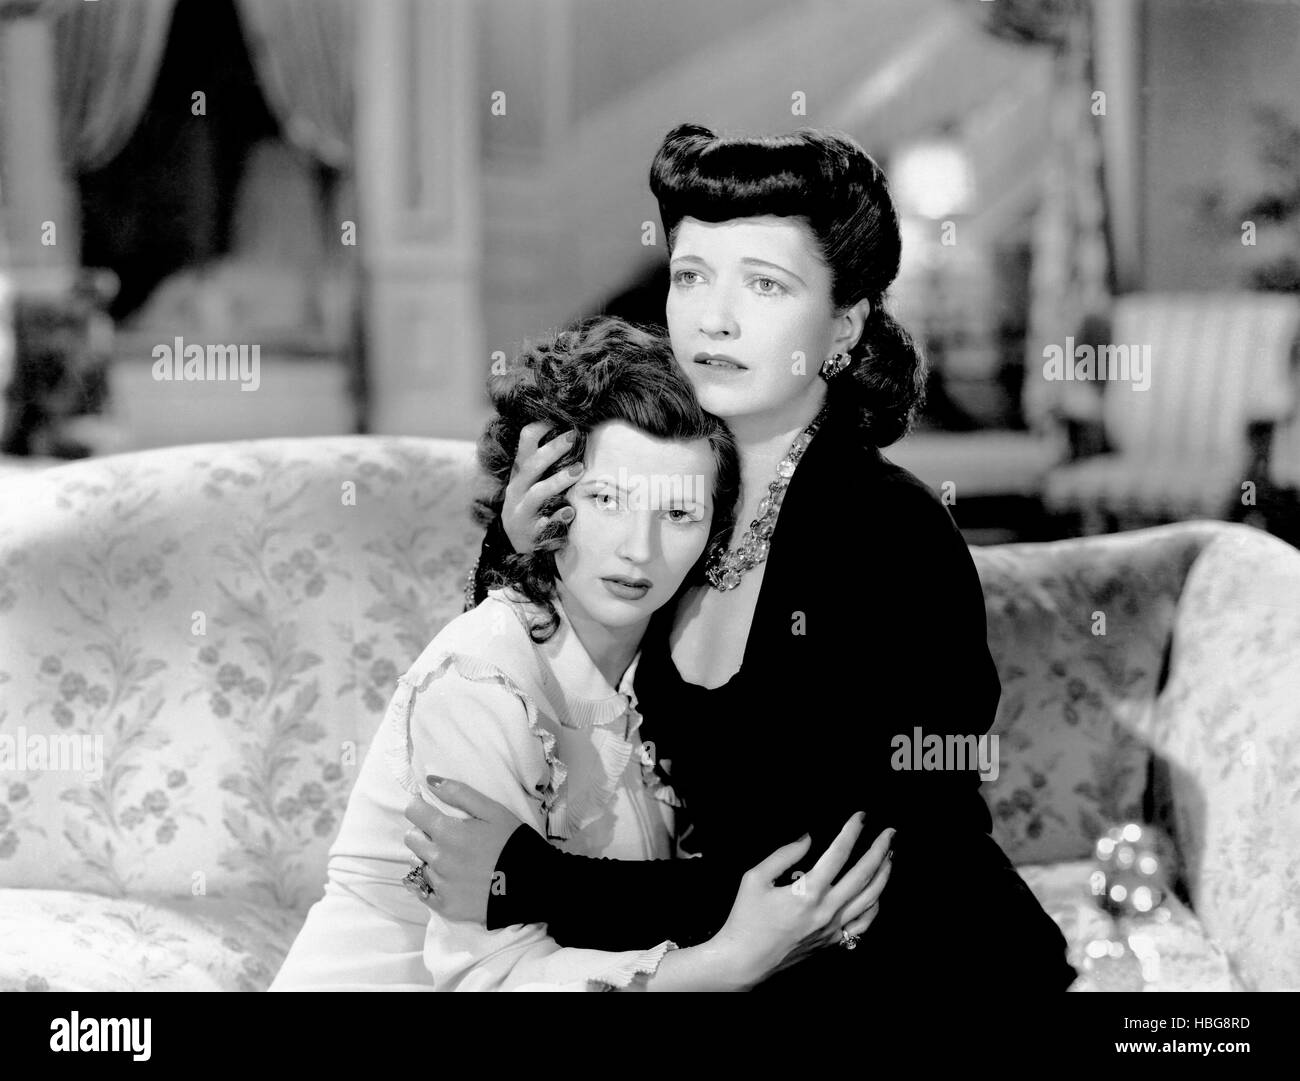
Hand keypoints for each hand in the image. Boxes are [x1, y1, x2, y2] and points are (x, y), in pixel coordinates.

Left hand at [403, 779, 527, 922]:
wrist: (533, 885)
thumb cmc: (514, 842)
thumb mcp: (493, 811)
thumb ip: (459, 793)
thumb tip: (430, 781)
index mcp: (447, 832)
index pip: (413, 812)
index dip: (421, 807)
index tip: (431, 810)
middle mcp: (438, 859)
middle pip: (411, 839)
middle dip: (424, 832)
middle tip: (447, 835)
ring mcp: (440, 884)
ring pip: (418, 864)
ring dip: (430, 858)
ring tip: (455, 859)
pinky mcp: (445, 906)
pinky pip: (424, 891)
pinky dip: (433, 883)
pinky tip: (451, 879)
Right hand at [501, 421, 583, 552]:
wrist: (515, 545)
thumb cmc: (531, 505)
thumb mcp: (530, 482)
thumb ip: (543, 461)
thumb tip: (571, 431)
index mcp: (519, 474)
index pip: (524, 445)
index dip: (538, 429)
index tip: (558, 417)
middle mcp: (517, 490)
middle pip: (531, 466)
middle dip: (552, 450)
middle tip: (574, 437)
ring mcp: (522, 512)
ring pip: (537, 493)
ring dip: (558, 481)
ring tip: (579, 470)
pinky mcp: (531, 534)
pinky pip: (543, 526)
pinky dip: (556, 519)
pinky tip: (569, 512)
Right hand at [709, 814, 893, 988]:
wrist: (744, 961)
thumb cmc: (746, 920)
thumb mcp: (755, 878)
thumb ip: (783, 854)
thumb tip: (807, 838)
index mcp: (808, 892)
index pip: (839, 854)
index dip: (852, 831)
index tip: (861, 817)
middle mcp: (826, 910)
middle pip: (864, 874)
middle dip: (880, 849)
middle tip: (890, 833)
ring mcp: (833, 928)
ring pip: (870, 899)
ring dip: (884, 875)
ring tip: (890, 856)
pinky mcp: (832, 941)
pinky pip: (863, 923)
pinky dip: (875, 906)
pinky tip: (877, 893)